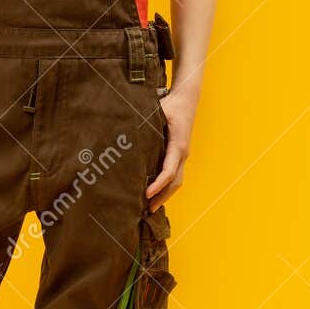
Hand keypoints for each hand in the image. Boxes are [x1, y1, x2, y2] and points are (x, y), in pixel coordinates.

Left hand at [145, 90, 192, 209]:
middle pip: (175, 182)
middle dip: (162, 197)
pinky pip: (175, 174)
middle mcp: (182, 153)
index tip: (146, 195)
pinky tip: (155, 192)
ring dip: (165, 195)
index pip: (169, 171)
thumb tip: (122, 132)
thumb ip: (143, 124)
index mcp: (177, 145)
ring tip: (151, 206)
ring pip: (177, 181)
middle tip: (147, 210)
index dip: (158, 185)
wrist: (186, 98)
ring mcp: (183, 155)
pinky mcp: (180, 154)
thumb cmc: (170, 104)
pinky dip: (167, 186)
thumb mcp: (157, 112)